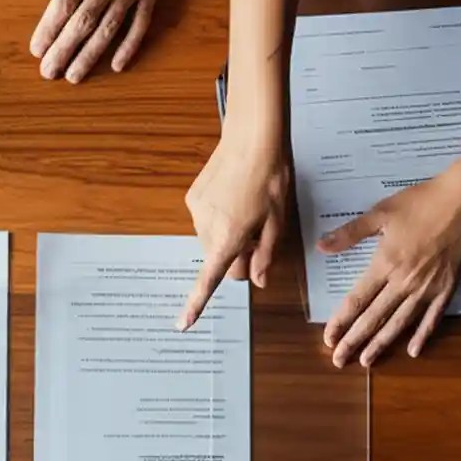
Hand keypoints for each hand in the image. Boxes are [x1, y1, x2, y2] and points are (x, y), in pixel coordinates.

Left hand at [25, 0, 163, 82]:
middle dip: (64, 50)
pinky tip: (117, 66)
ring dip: (90, 56)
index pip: (64, 5)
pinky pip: (141, 23)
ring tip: (74, 77)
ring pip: (108, 29)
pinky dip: (130, 46)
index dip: (49, 29)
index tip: (36, 49)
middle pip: (82, 23)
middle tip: (48, 73)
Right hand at [177, 137, 288, 330]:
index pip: (210, 278)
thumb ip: (266, 254)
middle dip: (237, 257)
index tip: (182, 324)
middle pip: (219, 261)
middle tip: (258, 235)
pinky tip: (234, 199)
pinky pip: (206, 222)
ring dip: (228, 237)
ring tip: (248, 210)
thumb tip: (257, 281)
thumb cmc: (271, 177)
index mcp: (230, 237)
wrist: (252, 136)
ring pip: (212, 242)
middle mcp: (207, 228)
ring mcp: (197, 212)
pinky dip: (219, 219)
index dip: (196, 304)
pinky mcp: (193, 198)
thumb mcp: (278, 220)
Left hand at [318, 170, 460, 367]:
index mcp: (385, 264)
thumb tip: (321, 247)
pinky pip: (432, 318)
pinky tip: (413, 351)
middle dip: (354, 342)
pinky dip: (422, 336)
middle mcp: (404, 282)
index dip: (341, 322)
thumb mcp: (380, 213)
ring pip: (400, 324)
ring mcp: (427, 288)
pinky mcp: (447, 289)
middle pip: (374, 319)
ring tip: (366, 362)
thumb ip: (350, 234)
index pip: (357, 301)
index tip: (328, 338)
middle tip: (338, 361)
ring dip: (382, 345)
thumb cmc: (421, 203)